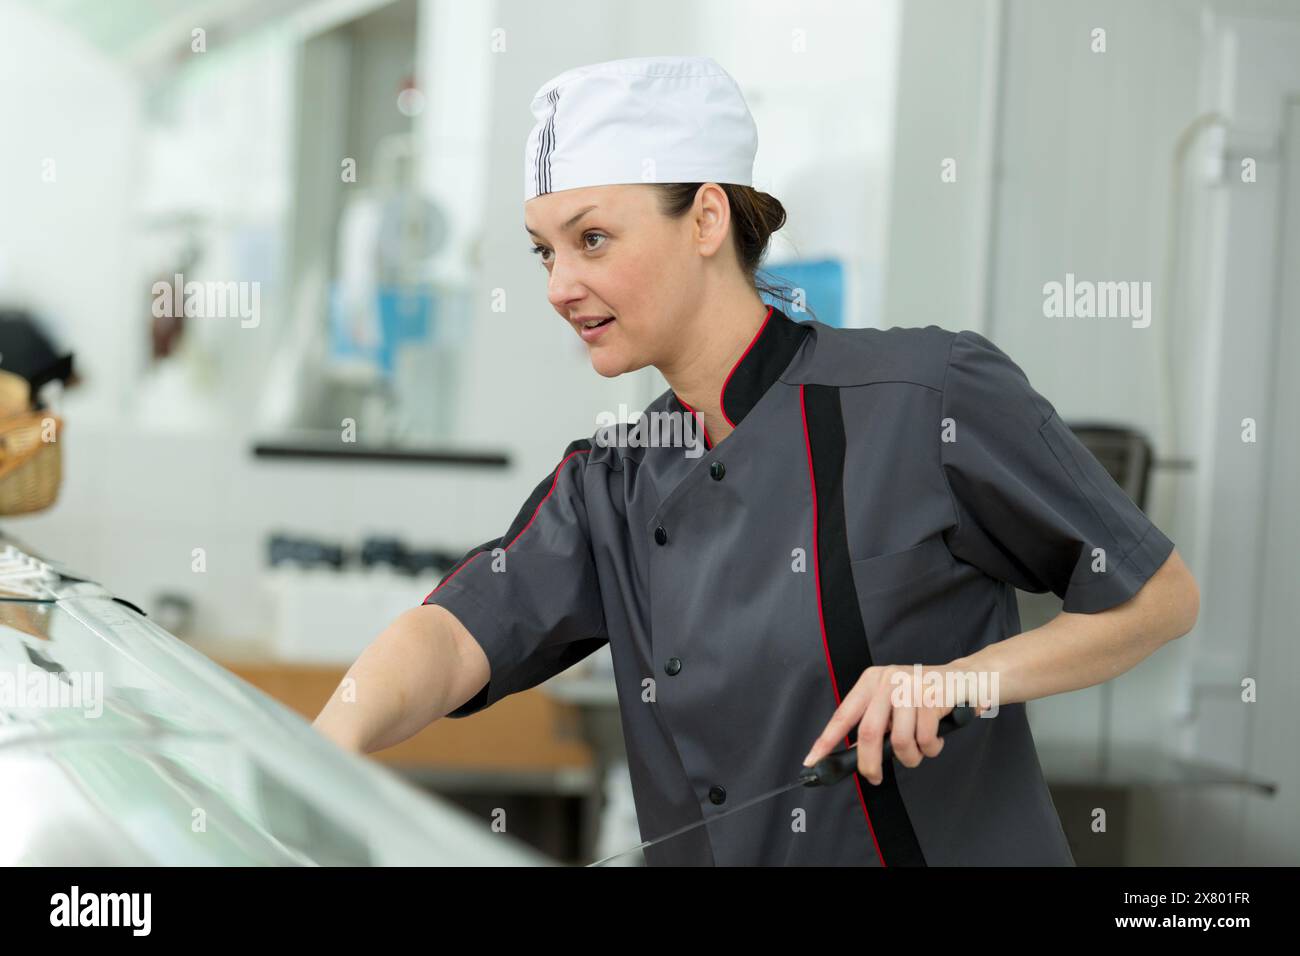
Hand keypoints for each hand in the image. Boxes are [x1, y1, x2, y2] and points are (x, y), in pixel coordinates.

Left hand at [801, 663, 957, 784]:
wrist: (966, 680)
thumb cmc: (926, 697)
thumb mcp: (893, 702)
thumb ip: (875, 723)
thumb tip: (855, 754)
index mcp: (871, 681)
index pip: (843, 715)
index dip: (826, 740)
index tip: (812, 760)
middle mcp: (888, 680)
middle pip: (869, 733)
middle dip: (870, 763)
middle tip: (875, 777)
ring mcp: (911, 686)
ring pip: (900, 740)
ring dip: (910, 757)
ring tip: (919, 750)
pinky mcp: (933, 696)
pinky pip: (925, 739)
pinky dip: (930, 748)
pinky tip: (935, 739)